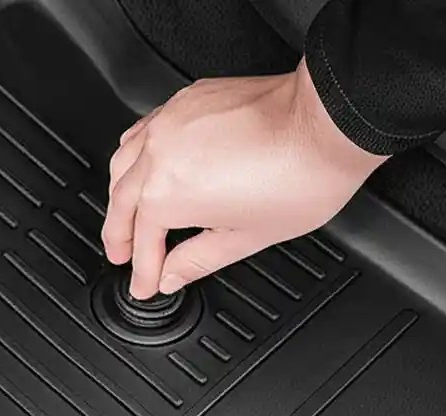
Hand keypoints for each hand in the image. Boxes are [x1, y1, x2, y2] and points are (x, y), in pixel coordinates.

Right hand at [102, 60, 387, 297]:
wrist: (327, 122)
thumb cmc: (300, 175)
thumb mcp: (247, 236)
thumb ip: (198, 260)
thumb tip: (171, 275)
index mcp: (166, 195)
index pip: (143, 241)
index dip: (143, 270)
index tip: (145, 283)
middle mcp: (157, 155)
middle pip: (121, 201)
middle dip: (118, 235)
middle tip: (121, 255)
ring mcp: (167, 122)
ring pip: (123, 161)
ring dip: (119, 194)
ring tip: (123, 214)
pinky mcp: (184, 102)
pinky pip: (142, 130)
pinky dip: (135, 154)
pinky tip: (142, 164)